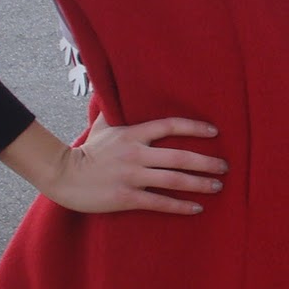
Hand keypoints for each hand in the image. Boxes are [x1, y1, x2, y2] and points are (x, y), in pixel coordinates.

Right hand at [1, 116, 226, 214]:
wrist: (62, 176)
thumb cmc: (88, 150)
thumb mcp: (103, 124)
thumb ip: (117, 106)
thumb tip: (115, 81)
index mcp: (133, 134)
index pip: (170, 125)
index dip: (195, 128)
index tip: (215, 132)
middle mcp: (136, 154)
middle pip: (179, 157)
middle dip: (207, 162)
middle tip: (226, 167)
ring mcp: (131, 176)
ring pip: (173, 180)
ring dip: (199, 184)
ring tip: (218, 187)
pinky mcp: (126, 197)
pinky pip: (159, 202)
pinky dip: (180, 205)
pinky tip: (197, 208)